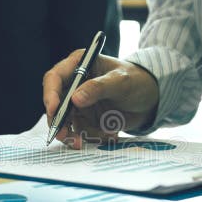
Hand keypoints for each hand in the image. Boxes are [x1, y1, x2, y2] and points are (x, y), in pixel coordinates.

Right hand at [42, 50, 159, 147]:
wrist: (151, 99)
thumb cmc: (137, 80)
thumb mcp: (121, 81)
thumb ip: (98, 88)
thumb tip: (75, 99)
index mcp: (78, 66)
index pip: (54, 79)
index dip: (50, 95)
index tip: (54, 110)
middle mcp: (74, 85)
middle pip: (55, 105)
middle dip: (60, 122)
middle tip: (67, 136)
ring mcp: (79, 104)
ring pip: (66, 123)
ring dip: (80, 134)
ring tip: (102, 135)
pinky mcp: (86, 119)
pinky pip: (82, 132)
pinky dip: (94, 136)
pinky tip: (112, 133)